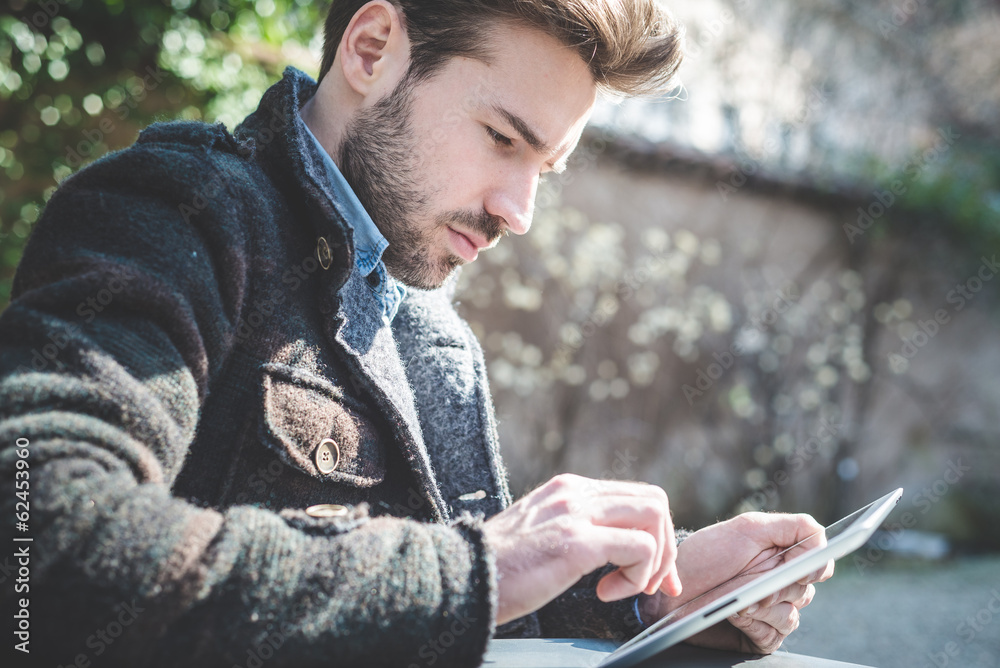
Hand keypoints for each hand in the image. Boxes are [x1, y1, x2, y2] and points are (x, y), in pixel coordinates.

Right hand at [484, 474, 681, 625]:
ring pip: (654, 516)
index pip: (634, 497)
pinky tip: (605, 594)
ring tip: (627, 588)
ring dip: (653, 561)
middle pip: (653, 501)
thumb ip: (574, 529)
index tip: (654, 575)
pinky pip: (640, 549)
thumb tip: (614, 550)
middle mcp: (575, 492)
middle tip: (651, 586)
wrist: (462, 578)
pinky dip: (636, 577)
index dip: (655, 535)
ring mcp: (576, 513)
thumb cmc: (498, 568)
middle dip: (665, 548)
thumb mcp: (541, 534)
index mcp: (567, 489)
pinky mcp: (577, 542)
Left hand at [640, 512, 833, 653]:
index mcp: (783, 554)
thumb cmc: (706, 553)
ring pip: (791, 615)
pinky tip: (736, 616)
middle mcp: (782, 582)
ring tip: (737, 602)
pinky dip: (756, 626)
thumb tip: (823, 541)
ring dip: (764, 609)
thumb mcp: (747, 528)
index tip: (799, 568)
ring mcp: (771, 609)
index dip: (816, 566)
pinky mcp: (760, 634)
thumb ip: (791, 526)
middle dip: (779, 588)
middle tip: (751, 585)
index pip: (820, 561)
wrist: (672, 587)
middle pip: (806, 590)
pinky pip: (775, 636)